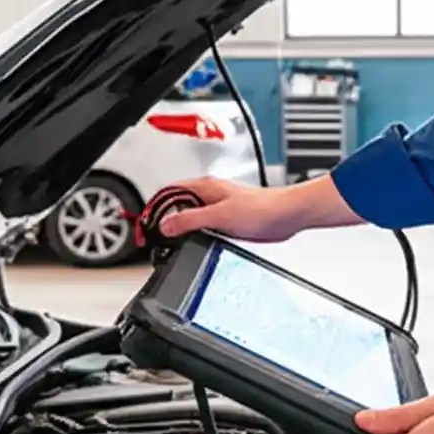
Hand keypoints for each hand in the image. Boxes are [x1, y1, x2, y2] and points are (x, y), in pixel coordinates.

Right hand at [158, 175, 362, 241]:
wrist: (288, 215)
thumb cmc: (263, 208)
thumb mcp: (219, 216)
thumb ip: (190, 220)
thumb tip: (166, 224)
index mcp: (204, 188)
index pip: (167, 193)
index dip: (153, 209)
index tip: (145, 226)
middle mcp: (210, 195)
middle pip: (176, 206)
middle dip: (163, 221)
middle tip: (153, 239)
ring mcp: (219, 208)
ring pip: (190, 217)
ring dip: (180, 230)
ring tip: (169, 244)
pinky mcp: (229, 220)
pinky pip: (204, 227)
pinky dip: (195, 236)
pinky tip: (194, 245)